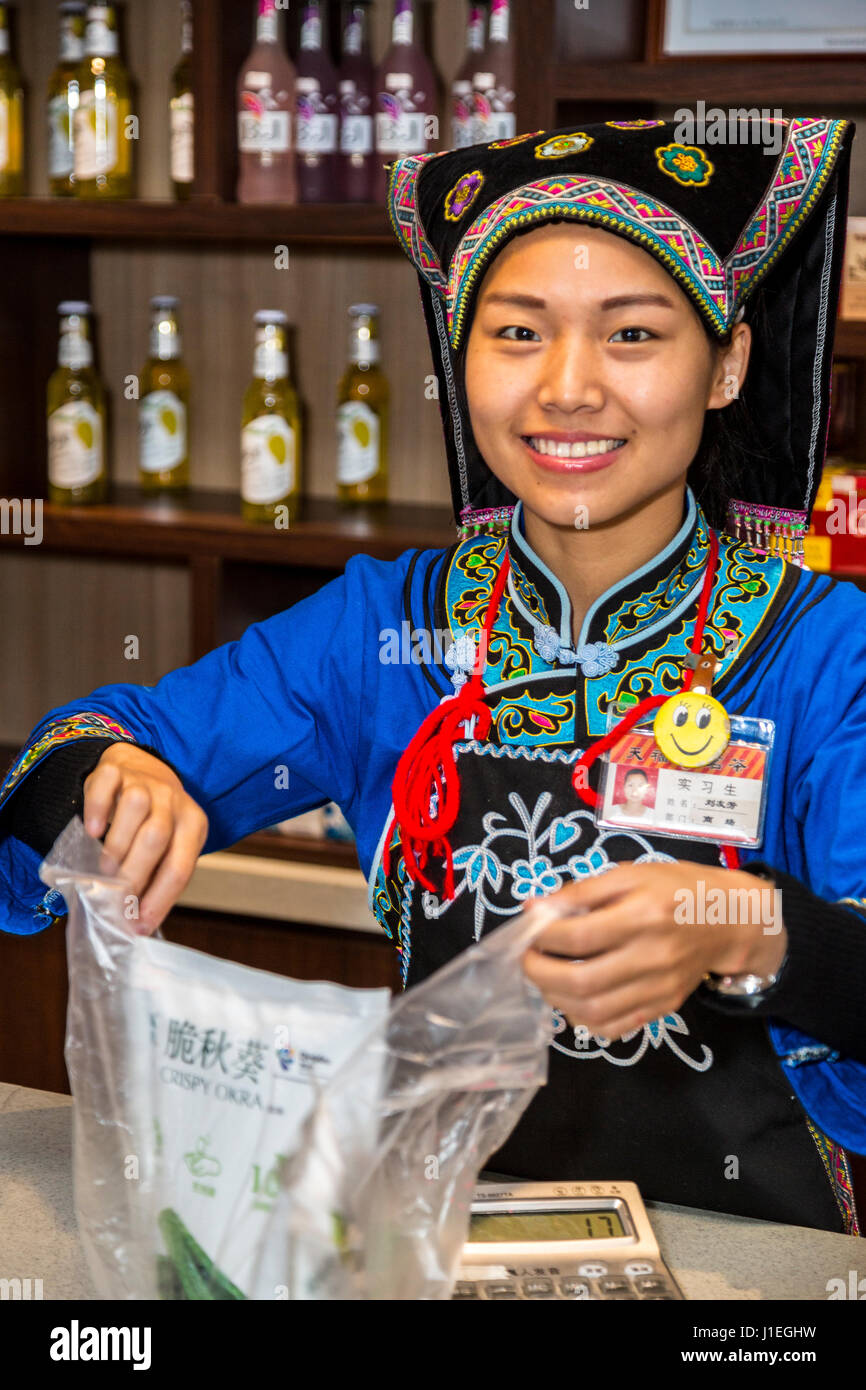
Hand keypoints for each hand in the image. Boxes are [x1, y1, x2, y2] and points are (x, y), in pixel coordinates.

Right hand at [83, 742, 208, 934]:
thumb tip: (138, 923)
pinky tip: (92, 831)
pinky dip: (97, 811)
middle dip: (134, 875)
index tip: (139, 925)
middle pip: (157, 838)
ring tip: (106, 868)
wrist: (141, 768)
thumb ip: (158, 877)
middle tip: (117, 898)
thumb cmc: (155, 820)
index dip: (159, 900)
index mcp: (193, 824)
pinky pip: (106, 787)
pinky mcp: (116, 771)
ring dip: (118, 845)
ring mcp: (144, 782)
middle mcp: (173, 801)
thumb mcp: (169, 846)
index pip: (180, 868)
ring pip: (135, 809)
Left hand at [521, 861, 787, 1040]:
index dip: (543, 936)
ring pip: (593, 1012)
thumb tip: (535, 908)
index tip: (531, 930)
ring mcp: (658, 988)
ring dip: (557, 998)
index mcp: (642, 916)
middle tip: (529, 959)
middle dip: (540, 973)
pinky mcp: (662, 1007)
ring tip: (548, 977)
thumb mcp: (630, 875)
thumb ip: (581, 892)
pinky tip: (575, 998)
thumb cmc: (676, 890)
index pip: (578, 936)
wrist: (728, 920)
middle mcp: (651, 957)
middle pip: (581, 981)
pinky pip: (614, 1028)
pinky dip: (583, 1019)